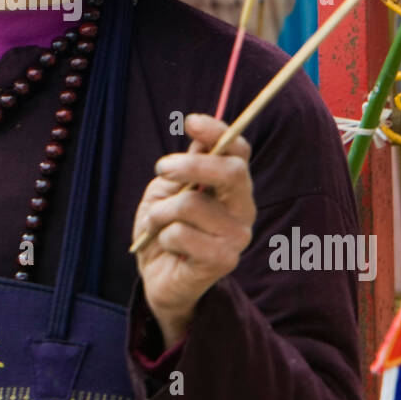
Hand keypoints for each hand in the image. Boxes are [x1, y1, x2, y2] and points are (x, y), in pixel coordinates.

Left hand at [132, 113, 255, 345]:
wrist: (156, 276)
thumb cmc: (164, 227)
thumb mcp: (168, 190)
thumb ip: (187, 167)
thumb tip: (201, 140)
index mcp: (232, 186)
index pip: (239, 151)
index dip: (218, 132)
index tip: (190, 122)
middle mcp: (243, 208)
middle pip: (231, 172)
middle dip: (191, 165)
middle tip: (162, 169)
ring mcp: (237, 236)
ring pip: (192, 204)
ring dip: (161, 212)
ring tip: (158, 223)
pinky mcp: (224, 261)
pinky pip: (182, 233)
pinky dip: (163, 236)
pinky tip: (168, 246)